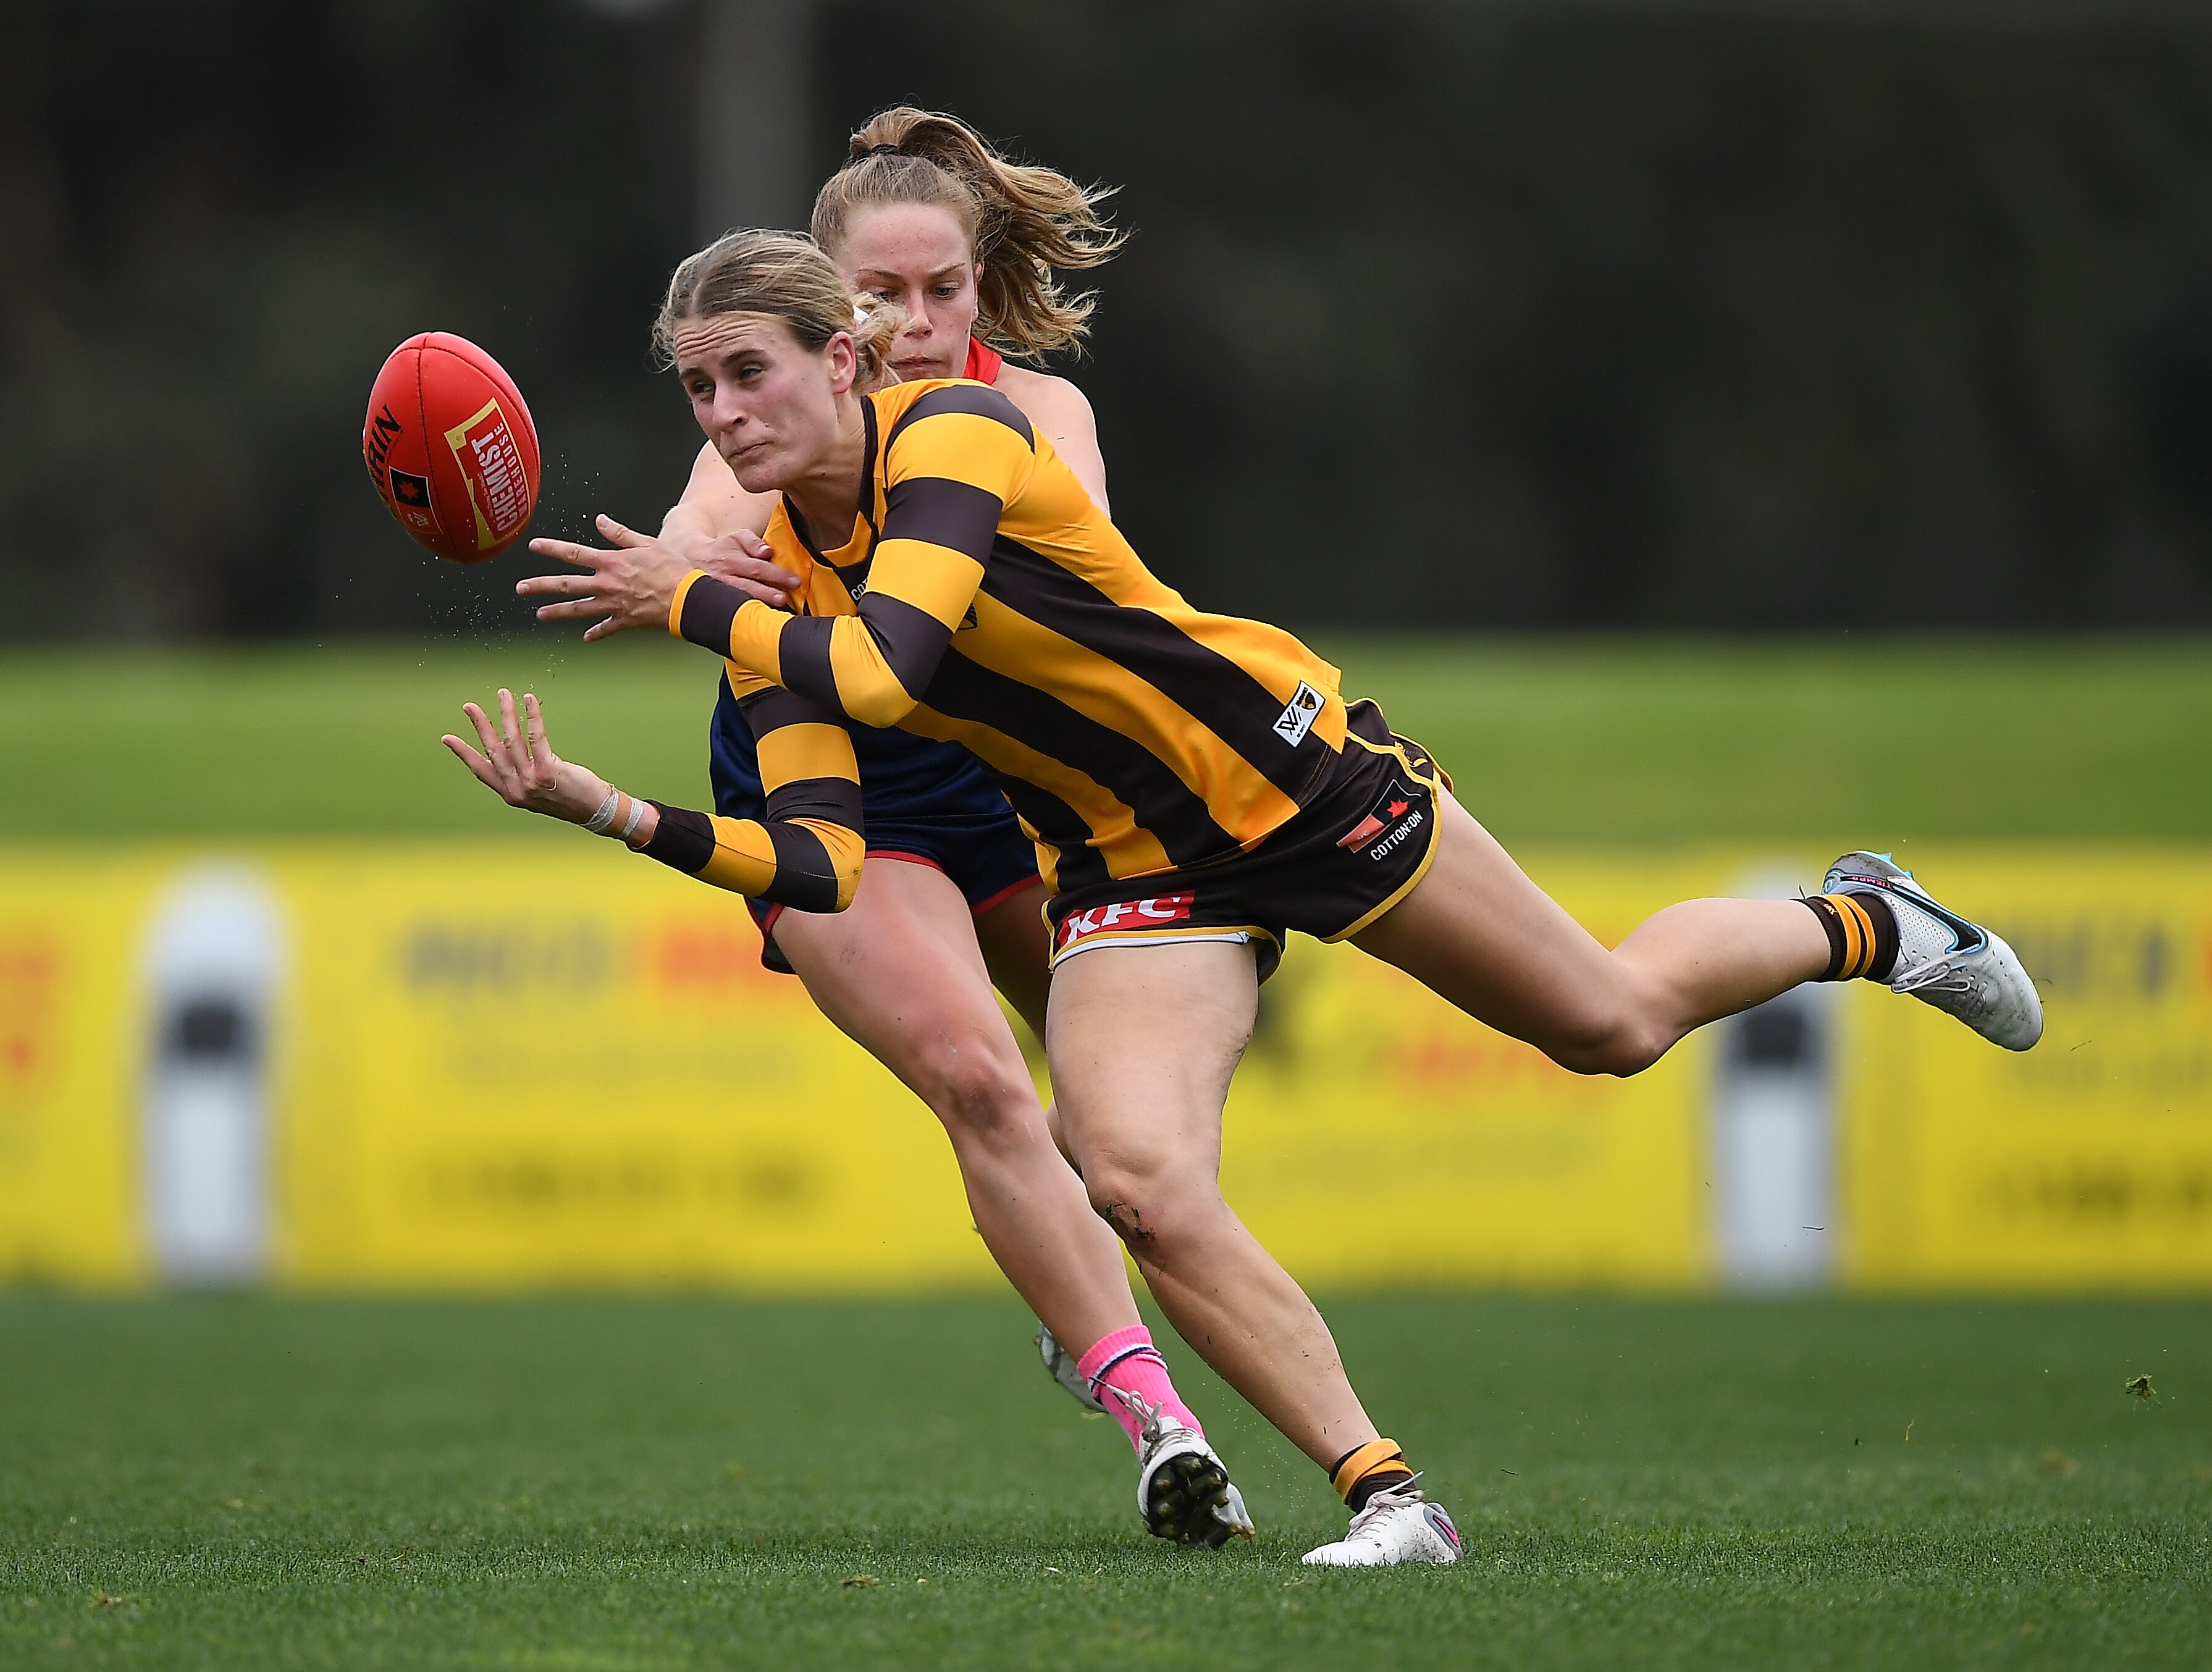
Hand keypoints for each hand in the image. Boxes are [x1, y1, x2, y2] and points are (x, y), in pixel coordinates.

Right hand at [441, 689, 610, 823]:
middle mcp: (516, 788)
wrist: (592, 810)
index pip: (480, 770)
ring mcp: (531, 780)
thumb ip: (520, 776)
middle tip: (469, 706)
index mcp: (510, 793)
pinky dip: (532, 715)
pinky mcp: (548, 770)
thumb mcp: (536, 791)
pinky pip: (536, 736)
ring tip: (502, 694)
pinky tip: (529, 699)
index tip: (446, 738)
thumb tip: (509, 752)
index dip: (464, 753)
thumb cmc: (567, 797)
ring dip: (506, 713)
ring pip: (512, 740)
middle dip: (480, 725)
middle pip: (493, 750)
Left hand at [519, 515, 690, 641]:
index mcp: (610, 563)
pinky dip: (596, 633)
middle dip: (541, 586)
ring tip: (540, 614)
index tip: (533, 547)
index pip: (573, 554)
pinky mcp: (625, 621)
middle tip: (521, 588)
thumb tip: (599, 520)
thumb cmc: (672, 568)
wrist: (688, 599)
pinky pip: (606, 628)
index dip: (552, 549)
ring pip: (579, 609)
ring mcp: (613, 605)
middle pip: (567, 584)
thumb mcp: (646, 543)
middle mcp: (606, 585)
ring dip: (557, 611)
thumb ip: (619, 533)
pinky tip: (586, 637)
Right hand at [693, 528, 800, 610]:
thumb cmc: (723, 549)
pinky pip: (732, 612)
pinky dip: (746, 617)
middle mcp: (725, 579)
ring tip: (774, 614)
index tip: (794, 580)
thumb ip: (753, 542)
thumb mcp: (737, 537)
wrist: (696, 559)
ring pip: (739, 603)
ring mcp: (720, 594)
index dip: (777, 575)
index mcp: (732, 561)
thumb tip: (767, 551)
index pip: (757, 568)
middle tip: (784, 598)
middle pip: (749, 587)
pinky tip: (760, 621)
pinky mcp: (718, 604)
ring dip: (758, 608)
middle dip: (768, 594)